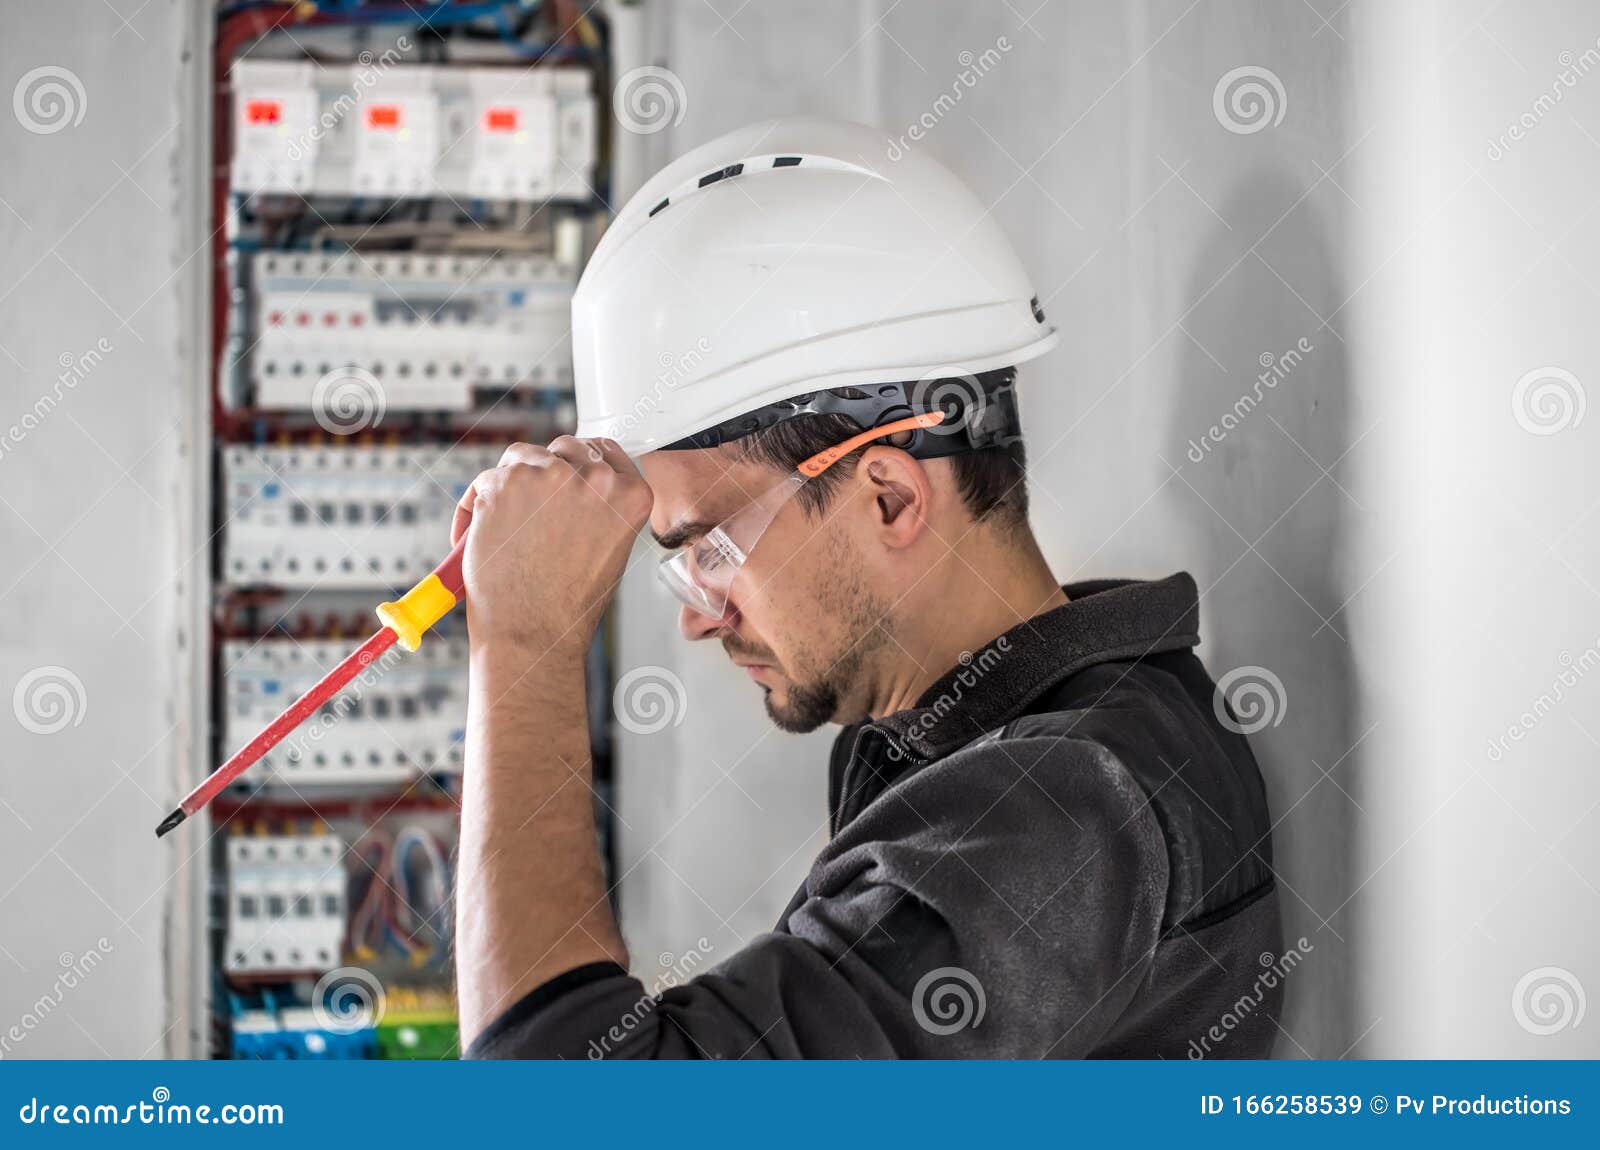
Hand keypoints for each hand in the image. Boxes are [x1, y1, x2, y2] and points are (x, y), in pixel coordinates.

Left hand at [451, 436, 652, 657]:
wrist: (532, 634)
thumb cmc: (567, 606)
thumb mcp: (609, 549)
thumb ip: (598, 508)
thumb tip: (567, 484)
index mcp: (631, 495)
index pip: (604, 451)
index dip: (580, 464)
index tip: (565, 479)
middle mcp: (596, 479)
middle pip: (564, 448)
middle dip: (546, 471)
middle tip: (530, 511)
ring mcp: (550, 476)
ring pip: (522, 457)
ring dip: (511, 483)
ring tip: (504, 526)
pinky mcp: (506, 483)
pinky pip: (486, 479)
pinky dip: (476, 503)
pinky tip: (478, 535)